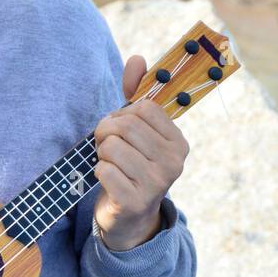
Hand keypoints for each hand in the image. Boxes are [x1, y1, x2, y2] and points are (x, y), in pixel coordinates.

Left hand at [91, 54, 188, 250]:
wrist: (129, 217)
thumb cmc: (132, 166)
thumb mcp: (138, 132)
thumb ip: (136, 95)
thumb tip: (137, 59)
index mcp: (179, 143)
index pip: (144, 107)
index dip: (123, 114)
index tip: (119, 128)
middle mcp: (174, 163)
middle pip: (125, 125)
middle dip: (106, 132)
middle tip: (105, 145)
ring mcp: (156, 184)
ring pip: (112, 147)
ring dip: (101, 153)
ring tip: (109, 163)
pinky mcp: (134, 201)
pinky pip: (104, 170)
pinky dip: (98, 172)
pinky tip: (108, 181)